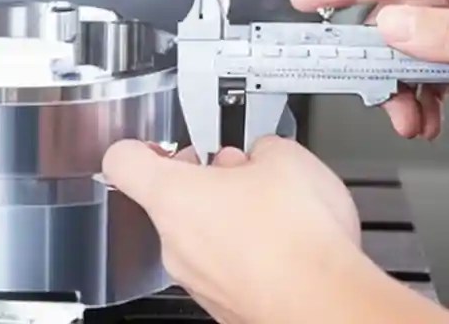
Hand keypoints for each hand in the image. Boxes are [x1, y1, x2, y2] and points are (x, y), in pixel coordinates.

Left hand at [103, 136, 448, 323]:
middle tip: (243, 174)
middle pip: (171, 199)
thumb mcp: (287, 158)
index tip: (158, 144)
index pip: (123, 160)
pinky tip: (283, 248)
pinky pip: (223, 268)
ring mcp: (196, 278)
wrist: (325, 304)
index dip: (140, 146)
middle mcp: (174, 242)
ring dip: (228, 219)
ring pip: (199, 236)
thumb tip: (264, 153)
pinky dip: (246, 254)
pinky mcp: (222, 304)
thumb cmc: (298, 240)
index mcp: (173, 196)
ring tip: (274, 214)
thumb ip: (261, 147)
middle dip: (206, 182)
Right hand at [289, 0, 448, 140]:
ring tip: (412, 118)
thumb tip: (389, 24)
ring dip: (405, 86)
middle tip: (374, 93)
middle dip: (382, 61)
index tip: (310, 1)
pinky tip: (429, 118)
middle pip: (401, 16)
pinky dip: (425, 95)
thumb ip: (446, 35)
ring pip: (414, 49)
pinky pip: (436, 68)